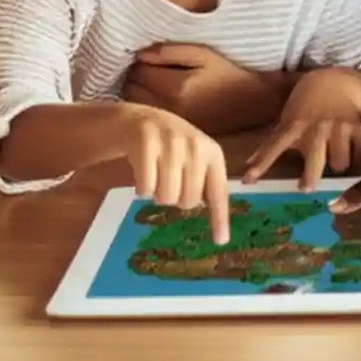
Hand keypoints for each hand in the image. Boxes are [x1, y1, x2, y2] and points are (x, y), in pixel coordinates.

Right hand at [118, 104, 230, 243]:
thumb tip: (218, 227)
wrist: (140, 119)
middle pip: (188, 201)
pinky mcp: (144, 144)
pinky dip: (141, 189)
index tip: (221, 241)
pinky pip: (145, 189)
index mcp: (213, 153)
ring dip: (158, 194)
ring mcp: (170, 143)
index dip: (219, 219)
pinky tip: (143, 171)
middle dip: (177, 199)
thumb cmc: (172, 146)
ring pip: (166, 198)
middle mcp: (195, 146)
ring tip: (157, 175)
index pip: (218, 193)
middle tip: (170, 182)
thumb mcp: (195, 159)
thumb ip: (206, 184)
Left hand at [123, 43, 286, 133]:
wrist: (253, 102)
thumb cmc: (228, 73)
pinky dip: (148, 107)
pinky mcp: (177, 131)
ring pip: (136, 107)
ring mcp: (173, 123)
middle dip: (133, 78)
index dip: (138, 61)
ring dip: (137, 94)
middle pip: (130, 91)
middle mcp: (171, 109)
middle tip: (146, 70)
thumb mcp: (202, 53)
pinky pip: (151, 118)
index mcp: (176, 87)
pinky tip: (160, 99)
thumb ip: (169, 52)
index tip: (148, 57)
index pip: (137, 72)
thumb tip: (139, 55)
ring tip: (151, 84)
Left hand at [244, 68, 360, 190]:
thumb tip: (248, 168)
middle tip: (306, 188)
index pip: (273, 147)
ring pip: (340, 163)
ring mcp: (339, 128)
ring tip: (333, 166)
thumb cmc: (306, 106)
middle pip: (315, 162)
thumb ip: (271, 145)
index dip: (261, 164)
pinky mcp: (358, 128)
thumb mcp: (286, 120)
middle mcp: (316, 129)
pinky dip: (356, 161)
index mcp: (294, 126)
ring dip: (336, 168)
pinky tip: (351, 160)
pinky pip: (359, 155)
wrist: (335, 83)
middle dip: (310, 178)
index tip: (249, 181)